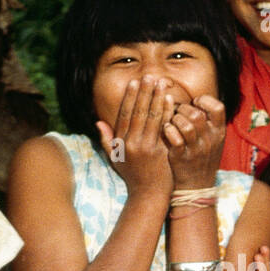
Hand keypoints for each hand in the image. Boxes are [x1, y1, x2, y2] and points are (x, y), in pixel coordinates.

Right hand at [95, 76, 174, 196]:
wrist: (149, 195)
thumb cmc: (132, 176)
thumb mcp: (115, 159)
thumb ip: (107, 140)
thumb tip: (98, 122)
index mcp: (120, 143)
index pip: (125, 115)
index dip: (130, 97)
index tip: (135, 82)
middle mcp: (131, 143)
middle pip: (138, 112)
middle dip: (144, 92)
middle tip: (150, 75)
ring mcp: (146, 147)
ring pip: (151, 117)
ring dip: (157, 97)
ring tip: (162, 82)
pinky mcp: (160, 152)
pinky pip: (164, 127)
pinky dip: (167, 112)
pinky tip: (171, 100)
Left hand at [163, 95, 224, 188]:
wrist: (197, 185)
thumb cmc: (202, 158)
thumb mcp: (213, 140)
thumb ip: (208, 122)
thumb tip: (193, 100)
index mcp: (219, 132)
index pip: (218, 107)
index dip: (204, 100)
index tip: (195, 103)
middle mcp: (210, 140)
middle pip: (197, 114)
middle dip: (182, 109)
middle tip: (176, 113)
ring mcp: (197, 150)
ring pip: (186, 124)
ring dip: (175, 119)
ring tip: (171, 122)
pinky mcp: (182, 157)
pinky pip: (175, 138)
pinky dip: (168, 130)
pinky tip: (166, 130)